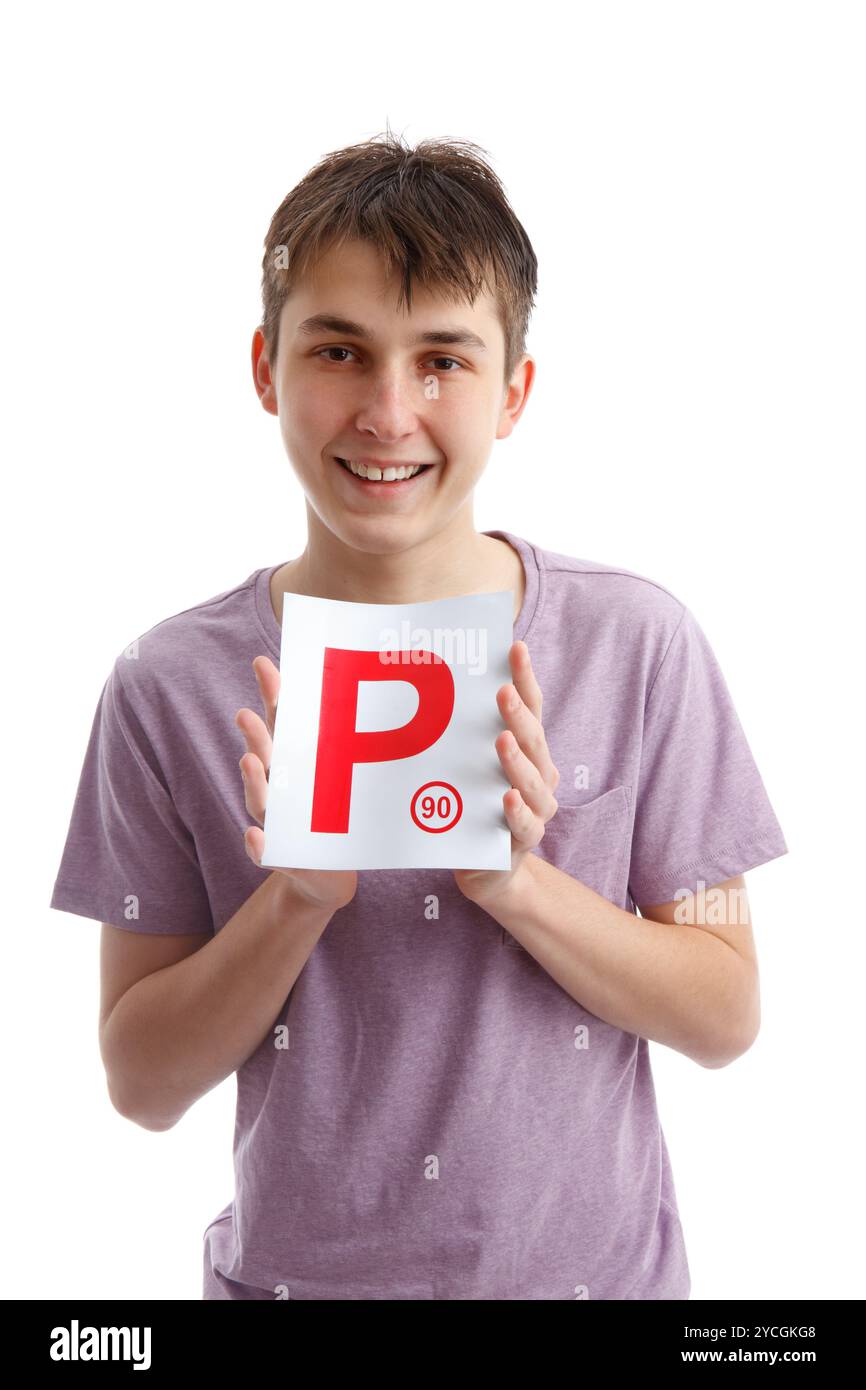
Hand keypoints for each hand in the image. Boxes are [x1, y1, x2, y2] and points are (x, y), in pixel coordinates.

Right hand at [235, 655, 357, 910]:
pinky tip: (255, 836)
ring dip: (252, 780)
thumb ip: (352, 744)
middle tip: (246, 713)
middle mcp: (278, 789)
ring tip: (249, 760)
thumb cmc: (336, 818)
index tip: (263, 662)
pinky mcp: (283, 858)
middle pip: (264, 757)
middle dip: (256, 735)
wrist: (327, 875)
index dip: (271, 695)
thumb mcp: (346, 777)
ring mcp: (277, 824)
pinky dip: (257, 845)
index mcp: (293, 764)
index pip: (281, 725)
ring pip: (260, 800)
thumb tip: (385, 692)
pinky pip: (265, 853)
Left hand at [453, 640, 559, 907]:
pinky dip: (517, 811)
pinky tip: (506, 798)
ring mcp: (536, 808)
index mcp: (527, 750)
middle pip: (534, 739)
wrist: (485, 869)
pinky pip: (525, 825)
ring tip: (503, 740)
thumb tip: (426, 686)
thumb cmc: (471, 807)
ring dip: (517, 761)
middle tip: (502, 692)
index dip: (525, 678)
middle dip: (518, 714)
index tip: (515, 646)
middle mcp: (539, 774)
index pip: (530, 707)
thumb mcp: (465, 766)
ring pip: (533, 781)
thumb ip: (460, 735)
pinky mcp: (524, 841)